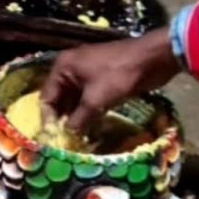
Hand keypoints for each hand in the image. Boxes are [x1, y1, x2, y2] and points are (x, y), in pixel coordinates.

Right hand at [40, 28, 181, 130]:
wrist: (151, 59)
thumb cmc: (118, 74)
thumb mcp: (96, 99)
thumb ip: (79, 119)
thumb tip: (68, 135)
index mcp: (63, 67)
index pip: (47, 97)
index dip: (49, 118)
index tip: (54, 137)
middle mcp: (70, 69)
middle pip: (59, 98)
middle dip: (63, 119)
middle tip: (66, 140)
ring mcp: (86, 73)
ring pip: (75, 100)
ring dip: (77, 117)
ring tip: (77, 137)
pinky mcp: (101, 79)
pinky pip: (88, 98)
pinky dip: (88, 111)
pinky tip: (91, 127)